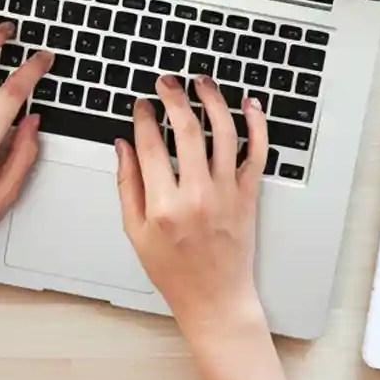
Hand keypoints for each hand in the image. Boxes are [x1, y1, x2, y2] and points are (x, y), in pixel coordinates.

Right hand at [115, 75, 267, 329]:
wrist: (215, 297)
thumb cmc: (174, 270)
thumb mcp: (135, 232)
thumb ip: (127, 185)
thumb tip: (122, 145)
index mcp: (162, 206)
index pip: (150, 145)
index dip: (143, 117)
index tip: (141, 104)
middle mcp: (196, 195)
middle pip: (187, 130)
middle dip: (174, 97)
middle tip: (167, 81)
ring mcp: (226, 193)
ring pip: (224, 132)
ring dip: (213, 100)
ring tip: (202, 81)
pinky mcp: (248, 195)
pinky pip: (257, 152)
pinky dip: (257, 124)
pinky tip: (249, 104)